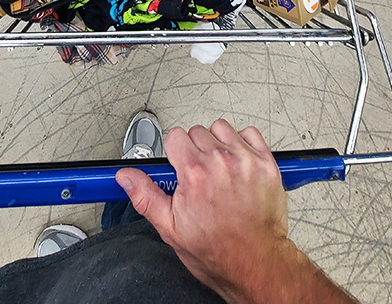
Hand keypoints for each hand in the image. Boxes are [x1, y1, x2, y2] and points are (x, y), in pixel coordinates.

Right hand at [116, 119, 290, 303]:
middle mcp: (220, 161)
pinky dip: (243, 143)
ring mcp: (245, 160)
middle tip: (199, 174)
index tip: (179, 165)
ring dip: (217, 143)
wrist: (256, 263)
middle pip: (197, 131)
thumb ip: (145, 196)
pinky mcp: (265, 162)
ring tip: (219, 169)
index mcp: (194, 173)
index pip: (175, 136)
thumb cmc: (218, 251)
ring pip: (221, 128)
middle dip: (194, 150)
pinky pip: (250, 133)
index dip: (174, 153)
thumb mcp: (172, 229)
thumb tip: (126, 178)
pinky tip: (238, 163)